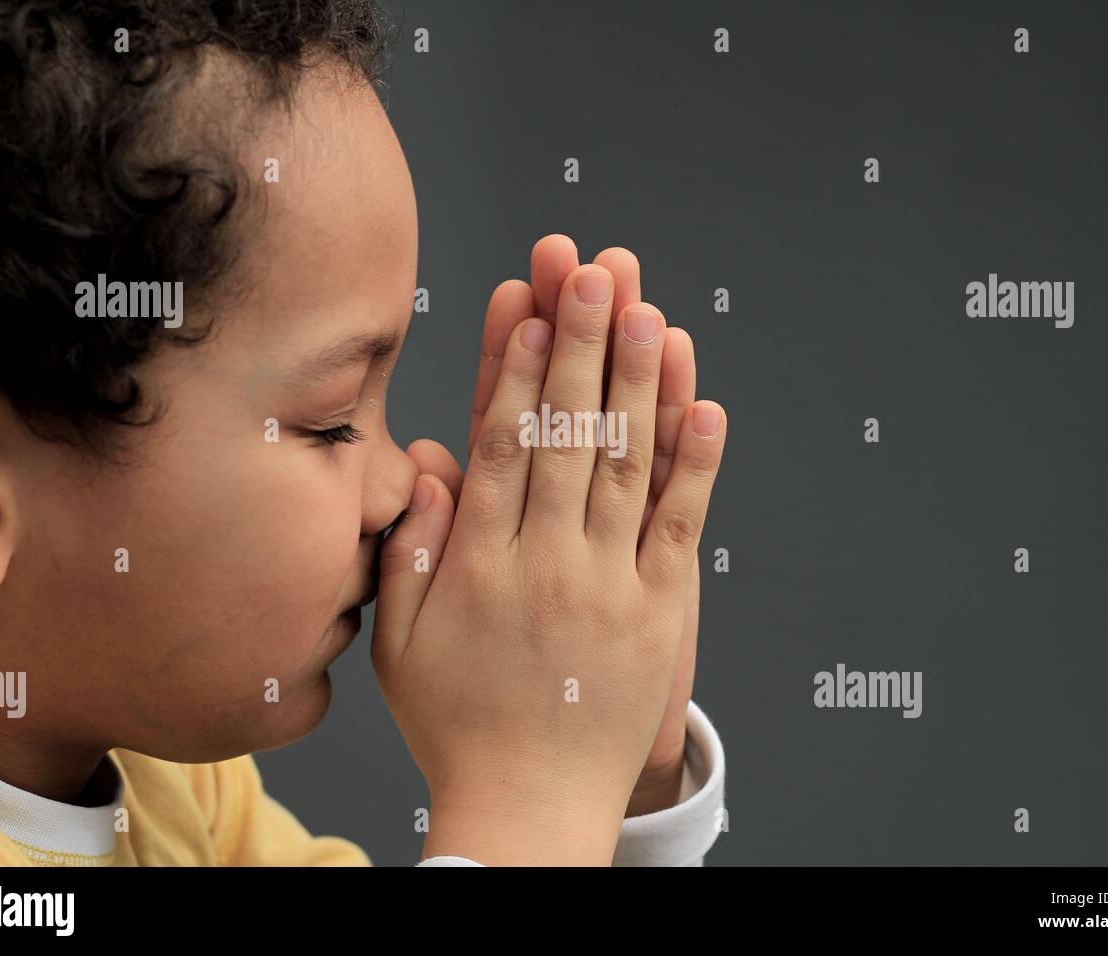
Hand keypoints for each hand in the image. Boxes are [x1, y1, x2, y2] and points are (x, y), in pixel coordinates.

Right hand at [372, 245, 724, 863]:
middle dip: (583, 347)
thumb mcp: (402, 643)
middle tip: (596, 275)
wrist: (532, 806)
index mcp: (479, 565)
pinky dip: (696, 465)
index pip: (503, 446)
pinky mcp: (660, 611)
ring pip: (627, 465)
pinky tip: (704, 406)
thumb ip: (411, 551)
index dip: (518, 369)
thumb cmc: (458, 722)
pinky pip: (681, 526)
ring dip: (639, 384)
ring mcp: (609, 585)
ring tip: (649, 314)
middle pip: (569, 436)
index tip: (530, 307)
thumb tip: (427, 464)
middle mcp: (548, 564)